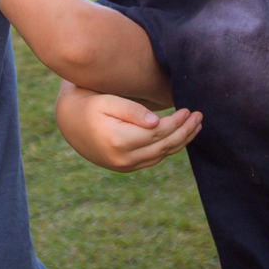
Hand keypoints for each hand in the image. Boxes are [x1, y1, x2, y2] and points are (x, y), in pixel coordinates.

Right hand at [54, 82, 200, 172]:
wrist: (69, 121)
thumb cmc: (89, 103)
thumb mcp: (108, 101)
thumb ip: (133, 111)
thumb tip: (158, 122)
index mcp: (119, 140)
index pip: (158, 133)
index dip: (177, 122)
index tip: (189, 110)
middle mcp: (122, 158)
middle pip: (163, 147)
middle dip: (184, 132)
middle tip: (199, 117)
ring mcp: (124, 166)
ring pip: (160, 156)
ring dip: (180, 142)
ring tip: (195, 127)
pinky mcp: (124, 167)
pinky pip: (152, 160)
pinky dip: (168, 149)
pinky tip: (178, 138)